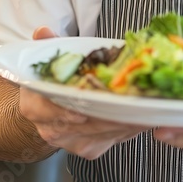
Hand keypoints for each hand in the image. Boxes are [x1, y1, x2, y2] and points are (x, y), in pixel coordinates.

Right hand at [18, 26, 151, 159]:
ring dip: (127, 119)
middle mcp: (51, 129)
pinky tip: (143, 115)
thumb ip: (46, 46)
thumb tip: (43, 31)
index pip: (57, 107)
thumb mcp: (44, 62)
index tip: (103, 96)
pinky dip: (130, 128)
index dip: (81, 102)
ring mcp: (70, 143)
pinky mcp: (88, 150)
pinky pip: (113, 140)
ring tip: (148, 103)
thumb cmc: (49, 82)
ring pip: (104, 132)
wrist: (44, 112)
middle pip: (88, 121)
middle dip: (115, 109)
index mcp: (34, 106)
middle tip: (139, 96)